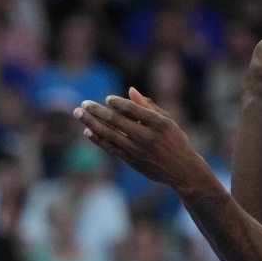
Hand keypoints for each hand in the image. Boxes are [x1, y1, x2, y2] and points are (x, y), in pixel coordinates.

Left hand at [73, 88, 216, 192]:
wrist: (183, 170)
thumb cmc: (176, 141)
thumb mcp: (167, 121)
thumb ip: (148, 106)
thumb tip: (130, 90)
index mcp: (158, 124)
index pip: (131, 109)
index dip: (117, 103)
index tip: (108, 99)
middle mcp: (147, 137)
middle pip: (116, 121)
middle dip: (97, 111)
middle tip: (83, 103)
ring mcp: (138, 150)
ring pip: (109, 134)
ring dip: (91, 123)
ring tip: (78, 113)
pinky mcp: (132, 161)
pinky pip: (111, 148)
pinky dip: (98, 140)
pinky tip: (88, 131)